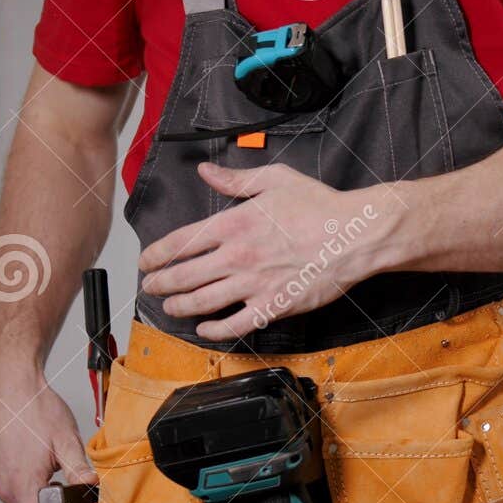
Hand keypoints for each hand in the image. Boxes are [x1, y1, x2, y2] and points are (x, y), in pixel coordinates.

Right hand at [0, 354, 96, 502]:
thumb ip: (80, 471)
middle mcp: (5, 488)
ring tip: (52, 462)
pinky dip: (31, 484)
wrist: (6, 384)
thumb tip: (94, 491)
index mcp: (24, 486)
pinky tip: (39, 459)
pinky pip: (16, 489)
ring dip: (44, 494)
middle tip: (73, 486)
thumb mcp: (66, 440)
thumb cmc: (34, 408)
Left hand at [139, 163, 399, 338]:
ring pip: (202, 302)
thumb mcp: (275, 179)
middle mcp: (236, 255)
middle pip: (183, 275)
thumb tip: (206, 171)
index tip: (147, 261)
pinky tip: (204, 329)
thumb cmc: (320, 206)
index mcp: (233, 223)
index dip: (156, 255)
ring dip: (179, 307)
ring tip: (169, 308)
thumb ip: (235, 179)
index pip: (180, 242)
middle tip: (150, 287)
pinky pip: (235, 325)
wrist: (354, 236)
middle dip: (159, 283)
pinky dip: (214, 330)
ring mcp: (253, 284)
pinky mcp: (273, 307)